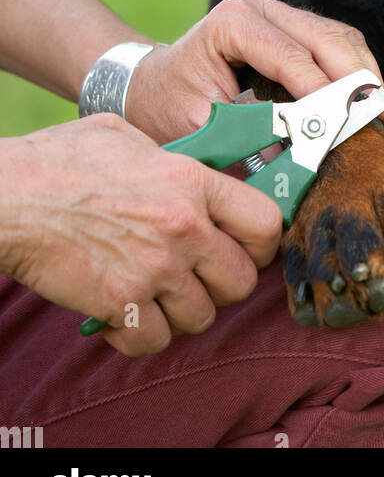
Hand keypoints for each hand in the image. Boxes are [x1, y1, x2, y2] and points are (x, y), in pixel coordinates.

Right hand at [1, 115, 283, 355]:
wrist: (10, 196)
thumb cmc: (60, 160)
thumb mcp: (128, 137)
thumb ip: (171, 158)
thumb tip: (194, 167)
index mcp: (191, 182)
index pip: (266, 223)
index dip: (263, 242)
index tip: (248, 247)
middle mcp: (183, 228)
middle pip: (242, 280)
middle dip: (224, 283)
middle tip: (200, 276)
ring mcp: (153, 268)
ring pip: (202, 316)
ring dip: (184, 312)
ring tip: (160, 295)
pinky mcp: (120, 303)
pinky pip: (156, 340)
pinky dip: (143, 336)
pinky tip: (128, 316)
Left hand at [123, 0, 383, 145]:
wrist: (154, 86)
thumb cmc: (170, 106)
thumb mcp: (200, 127)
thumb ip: (247, 136)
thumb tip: (298, 156)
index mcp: (230, 23)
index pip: (289, 55)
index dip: (322, 87)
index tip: (348, 118)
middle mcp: (258, 8)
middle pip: (324, 37)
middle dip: (355, 76)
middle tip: (379, 113)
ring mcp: (279, 13)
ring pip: (338, 36)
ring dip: (363, 72)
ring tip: (381, 110)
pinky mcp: (294, 27)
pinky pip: (337, 42)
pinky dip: (356, 69)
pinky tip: (368, 99)